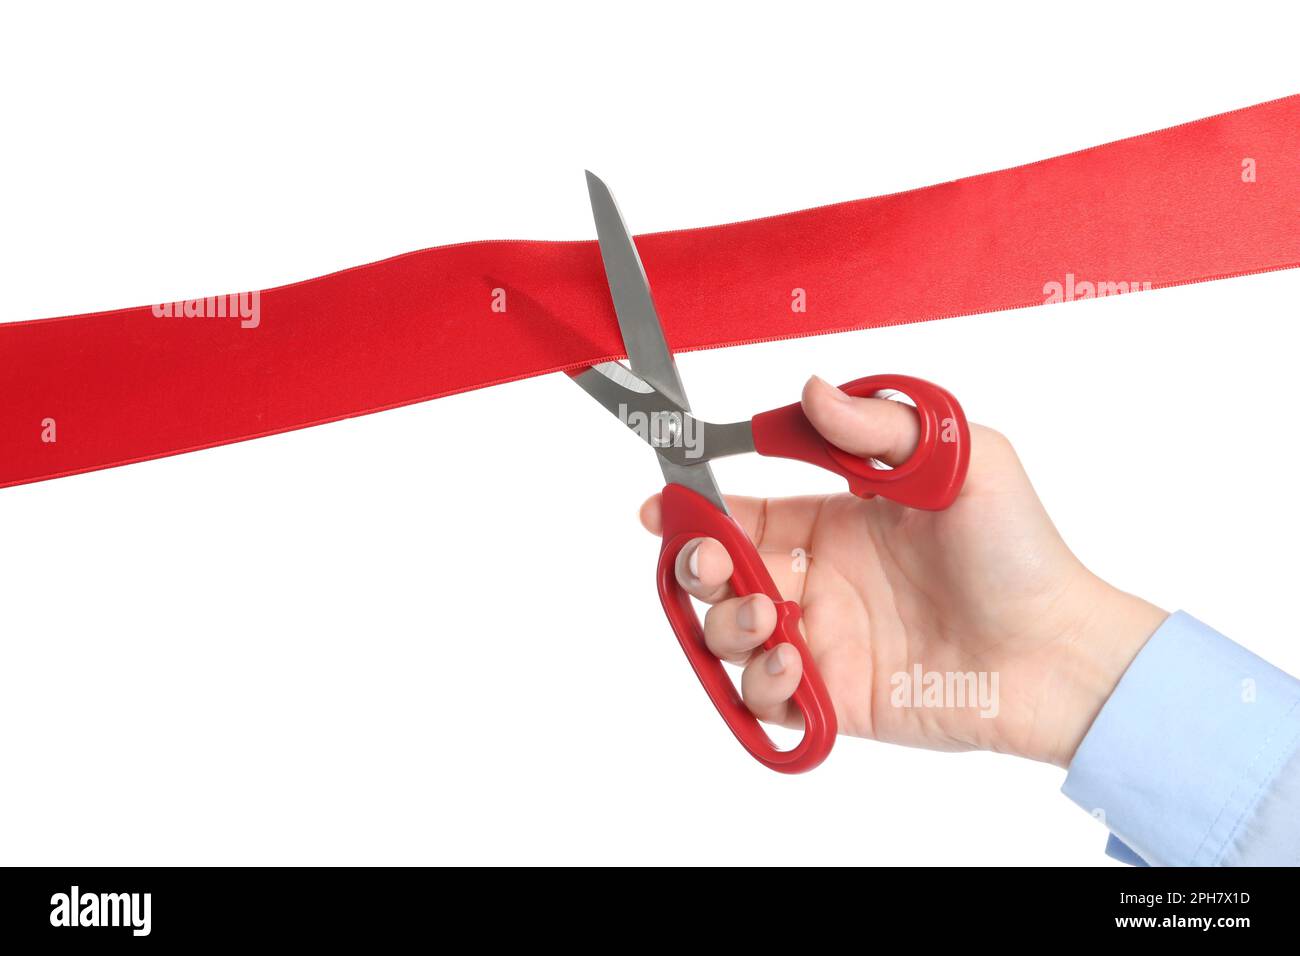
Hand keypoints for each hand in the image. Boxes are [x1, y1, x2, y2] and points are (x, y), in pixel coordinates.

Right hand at [640, 376, 1167, 766]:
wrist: (1058, 650)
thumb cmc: (1019, 549)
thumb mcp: (961, 457)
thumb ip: (879, 424)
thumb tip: (808, 390)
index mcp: (836, 523)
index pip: (744, 514)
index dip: (695, 509)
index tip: (662, 506)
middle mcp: (820, 583)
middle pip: (719, 577)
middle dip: (694, 569)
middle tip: (707, 565)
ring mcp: (824, 643)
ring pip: (729, 638)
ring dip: (725, 625)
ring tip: (769, 617)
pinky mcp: (835, 701)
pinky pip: (765, 699)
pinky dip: (759, 681)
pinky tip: (794, 661)